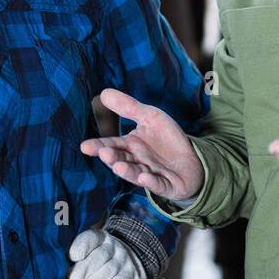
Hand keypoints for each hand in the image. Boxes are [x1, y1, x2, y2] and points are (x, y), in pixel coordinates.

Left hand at [68, 227, 146, 278]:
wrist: (130, 267)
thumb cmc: (99, 263)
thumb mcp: (89, 254)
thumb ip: (76, 260)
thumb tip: (60, 271)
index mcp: (100, 237)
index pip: (91, 238)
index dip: (81, 246)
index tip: (72, 257)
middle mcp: (114, 246)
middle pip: (99, 256)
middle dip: (82, 271)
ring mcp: (124, 261)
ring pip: (107, 271)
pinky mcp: (131, 277)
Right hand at [79, 88, 201, 200]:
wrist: (193, 159)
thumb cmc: (166, 139)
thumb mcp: (150, 117)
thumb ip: (128, 107)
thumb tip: (103, 93)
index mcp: (130, 146)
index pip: (111, 145)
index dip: (98, 146)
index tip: (85, 146)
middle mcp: (137, 162)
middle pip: (122, 160)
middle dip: (112, 158)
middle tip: (104, 153)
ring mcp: (151, 174)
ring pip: (136, 173)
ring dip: (127, 171)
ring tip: (118, 167)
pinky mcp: (167, 185)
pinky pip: (158, 184)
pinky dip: (151, 182)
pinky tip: (144, 177)